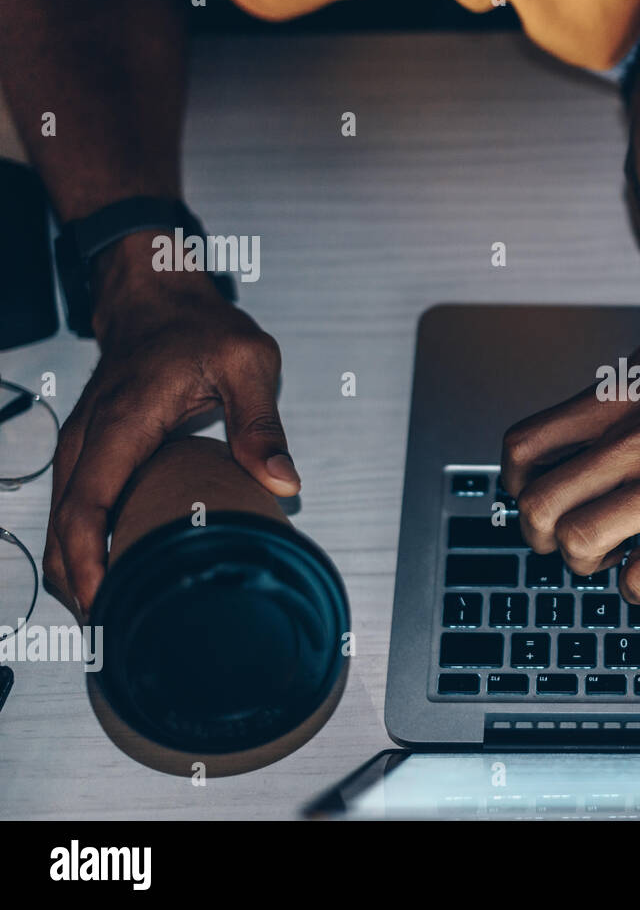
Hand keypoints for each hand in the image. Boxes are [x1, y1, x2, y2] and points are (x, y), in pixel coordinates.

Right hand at [43, 233, 298, 614]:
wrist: (155, 298)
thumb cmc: (197, 326)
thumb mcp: (248, 363)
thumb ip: (262, 424)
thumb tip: (283, 479)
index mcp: (122, 423)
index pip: (88, 505)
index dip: (89, 561)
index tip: (105, 603)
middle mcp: (89, 439)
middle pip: (63, 528)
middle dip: (80, 586)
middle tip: (116, 634)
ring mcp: (82, 447)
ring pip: (62, 524)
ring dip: (77, 573)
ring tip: (114, 620)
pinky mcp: (89, 454)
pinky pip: (74, 511)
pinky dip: (82, 549)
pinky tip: (109, 579)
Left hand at [500, 341, 639, 603]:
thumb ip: (622, 389)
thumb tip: (573, 430)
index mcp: (626, 395)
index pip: (525, 445)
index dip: (516, 484)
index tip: (531, 495)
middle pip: (538, 504)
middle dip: (541, 535)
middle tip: (564, 539)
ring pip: (577, 544)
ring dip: (586, 564)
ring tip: (614, 554)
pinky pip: (639, 581)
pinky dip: (638, 586)